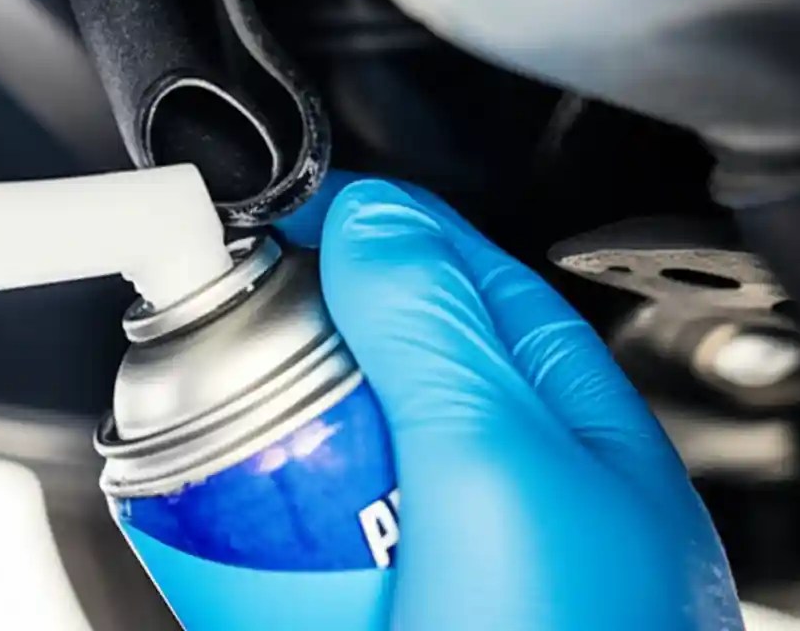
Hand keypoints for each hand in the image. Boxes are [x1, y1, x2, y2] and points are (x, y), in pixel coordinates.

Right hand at [278, 173, 743, 629]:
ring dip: (280, 435)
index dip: (373, 227)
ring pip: (349, 456)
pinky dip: (276, 522)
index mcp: (574, 423)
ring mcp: (458, 553)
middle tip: (237, 330)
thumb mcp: (492, 467)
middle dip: (308, 337)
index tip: (285, 209)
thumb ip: (433, 332)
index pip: (467, 274)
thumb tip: (371, 214)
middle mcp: (518, 486)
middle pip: (394, 367)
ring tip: (225, 435)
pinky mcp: (404, 611)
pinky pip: (324, 540)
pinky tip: (249, 533)